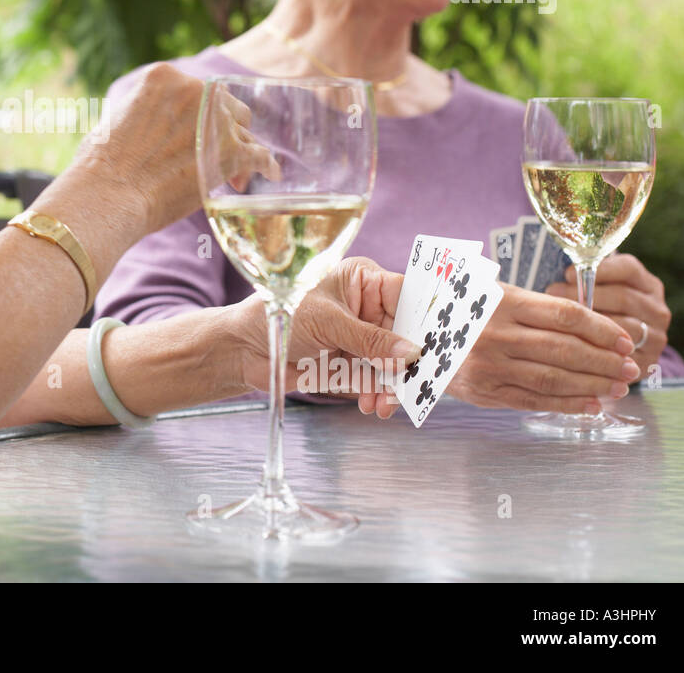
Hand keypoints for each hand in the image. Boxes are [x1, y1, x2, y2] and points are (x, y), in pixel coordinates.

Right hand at [71, 63, 274, 233]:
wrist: (108, 194)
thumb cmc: (99, 167)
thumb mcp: (115, 119)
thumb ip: (143, 113)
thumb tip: (149, 126)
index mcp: (163, 77)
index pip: (196, 91)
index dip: (200, 115)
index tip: (197, 135)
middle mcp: (194, 89)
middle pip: (225, 105)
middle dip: (224, 129)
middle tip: (216, 154)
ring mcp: (216, 119)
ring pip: (243, 131)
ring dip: (241, 149)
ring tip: (237, 174)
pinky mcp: (232, 151)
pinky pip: (260, 155)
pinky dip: (264, 166)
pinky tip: (266, 175)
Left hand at [235, 257, 418, 419]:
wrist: (245, 348)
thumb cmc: (280, 316)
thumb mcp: (328, 323)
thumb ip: (370, 339)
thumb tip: (410, 353)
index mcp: (363, 280)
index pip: (406, 295)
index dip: (424, 319)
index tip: (437, 345)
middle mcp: (367, 306)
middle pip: (406, 334)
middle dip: (409, 361)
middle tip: (418, 383)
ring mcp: (361, 336)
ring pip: (394, 362)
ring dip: (393, 385)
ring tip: (385, 402)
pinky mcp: (353, 362)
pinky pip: (378, 379)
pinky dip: (378, 394)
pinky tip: (372, 404)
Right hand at [445, 281, 636, 412]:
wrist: (412, 334)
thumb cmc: (460, 311)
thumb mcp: (490, 293)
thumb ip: (533, 307)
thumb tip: (591, 329)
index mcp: (502, 302)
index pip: (565, 315)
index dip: (601, 329)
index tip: (624, 340)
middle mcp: (495, 334)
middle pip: (565, 349)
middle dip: (605, 361)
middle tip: (630, 367)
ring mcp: (489, 365)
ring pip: (554, 378)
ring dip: (593, 385)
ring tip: (618, 387)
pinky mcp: (484, 391)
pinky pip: (534, 400)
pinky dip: (567, 405)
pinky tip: (591, 404)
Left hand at [545, 253, 670, 380]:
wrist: (622, 355)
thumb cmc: (600, 312)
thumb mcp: (601, 290)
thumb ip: (589, 278)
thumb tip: (563, 271)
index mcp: (649, 286)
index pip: (629, 269)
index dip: (598, 269)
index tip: (566, 273)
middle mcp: (657, 310)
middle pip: (623, 297)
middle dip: (584, 294)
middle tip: (552, 292)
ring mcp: (656, 337)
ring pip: (621, 326)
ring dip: (587, 321)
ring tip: (557, 317)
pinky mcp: (648, 361)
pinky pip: (619, 354)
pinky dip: (593, 347)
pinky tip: (571, 341)